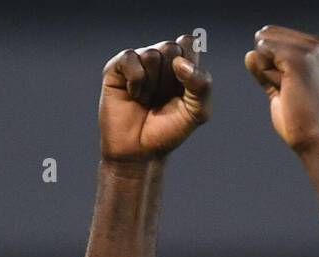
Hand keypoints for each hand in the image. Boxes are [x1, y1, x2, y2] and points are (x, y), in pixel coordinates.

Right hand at [99, 36, 210, 163]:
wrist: (140, 151)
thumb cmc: (169, 131)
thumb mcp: (197, 112)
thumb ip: (201, 86)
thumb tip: (179, 62)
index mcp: (182, 64)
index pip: (189, 43)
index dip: (189, 64)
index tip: (185, 90)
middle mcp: (160, 58)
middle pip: (171, 48)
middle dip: (170, 80)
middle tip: (162, 99)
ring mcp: (138, 61)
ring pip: (152, 55)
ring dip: (152, 84)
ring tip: (147, 99)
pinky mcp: (116, 67)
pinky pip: (130, 58)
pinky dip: (136, 81)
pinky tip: (134, 96)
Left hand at [245, 25, 318, 153]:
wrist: (315, 140)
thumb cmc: (301, 120)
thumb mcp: (281, 90)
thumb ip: (266, 71)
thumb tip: (250, 54)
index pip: (277, 37)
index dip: (272, 64)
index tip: (293, 88)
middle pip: (269, 36)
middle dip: (268, 65)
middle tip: (289, 91)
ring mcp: (310, 50)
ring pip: (264, 43)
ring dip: (267, 71)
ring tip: (289, 91)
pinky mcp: (298, 59)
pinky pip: (263, 52)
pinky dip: (266, 74)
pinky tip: (285, 90)